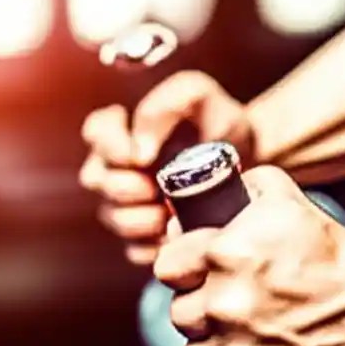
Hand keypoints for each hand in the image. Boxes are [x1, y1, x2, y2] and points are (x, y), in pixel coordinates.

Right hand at [79, 70, 253, 264]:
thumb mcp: (199, 96)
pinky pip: (135, 249)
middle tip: (157, 188)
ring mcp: (126, 203)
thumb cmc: (219, 122)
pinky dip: (155, 245)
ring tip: (172, 212)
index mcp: (121, 130)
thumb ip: (165, 105)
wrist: (250, 157)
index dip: (110, 146)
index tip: (140, 156)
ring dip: (141, 219)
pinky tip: (177, 233)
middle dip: (126, 187)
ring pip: (114, 218)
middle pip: (98, 181)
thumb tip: (138, 148)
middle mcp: (115, 166)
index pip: (94, 132)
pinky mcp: (144, 237)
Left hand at [153, 166, 344, 345]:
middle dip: (201, 305)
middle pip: (180, 313)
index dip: (183, 267)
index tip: (200, 271)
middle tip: (232, 299)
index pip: (166, 267)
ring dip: (214, 341)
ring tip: (247, 329)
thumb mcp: (282, 197)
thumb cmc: (332, 248)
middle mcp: (224, 306)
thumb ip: (234, 190)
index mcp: (224, 255)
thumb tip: (194, 204)